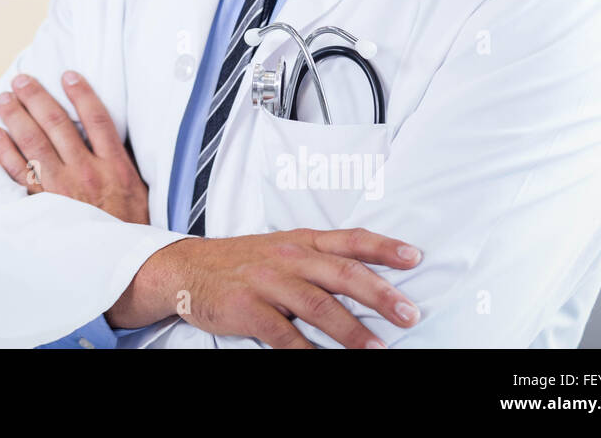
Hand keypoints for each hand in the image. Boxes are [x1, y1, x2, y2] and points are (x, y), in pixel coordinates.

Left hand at [0, 71, 148, 224]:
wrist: (123, 265)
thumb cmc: (130, 228)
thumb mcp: (138, 190)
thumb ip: (119, 162)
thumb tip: (103, 137)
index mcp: (115, 165)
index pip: (96, 118)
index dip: (81, 93)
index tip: (67, 74)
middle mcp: (87, 171)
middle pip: (58, 124)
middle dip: (37, 97)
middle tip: (21, 80)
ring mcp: (63, 188)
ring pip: (34, 142)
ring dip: (16, 116)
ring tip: (4, 99)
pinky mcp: (44, 205)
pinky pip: (19, 172)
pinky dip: (5, 152)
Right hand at [109, 228, 422, 347]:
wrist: (184, 268)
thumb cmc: (241, 262)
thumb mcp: (279, 248)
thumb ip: (317, 259)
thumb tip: (365, 279)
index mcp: (300, 241)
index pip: (349, 239)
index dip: (383, 247)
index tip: (415, 257)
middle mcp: (288, 257)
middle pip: (342, 273)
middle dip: (379, 294)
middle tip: (408, 313)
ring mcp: (267, 281)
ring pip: (317, 305)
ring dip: (350, 330)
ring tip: (376, 349)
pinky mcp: (247, 308)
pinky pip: (282, 335)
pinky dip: (304, 351)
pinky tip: (322, 361)